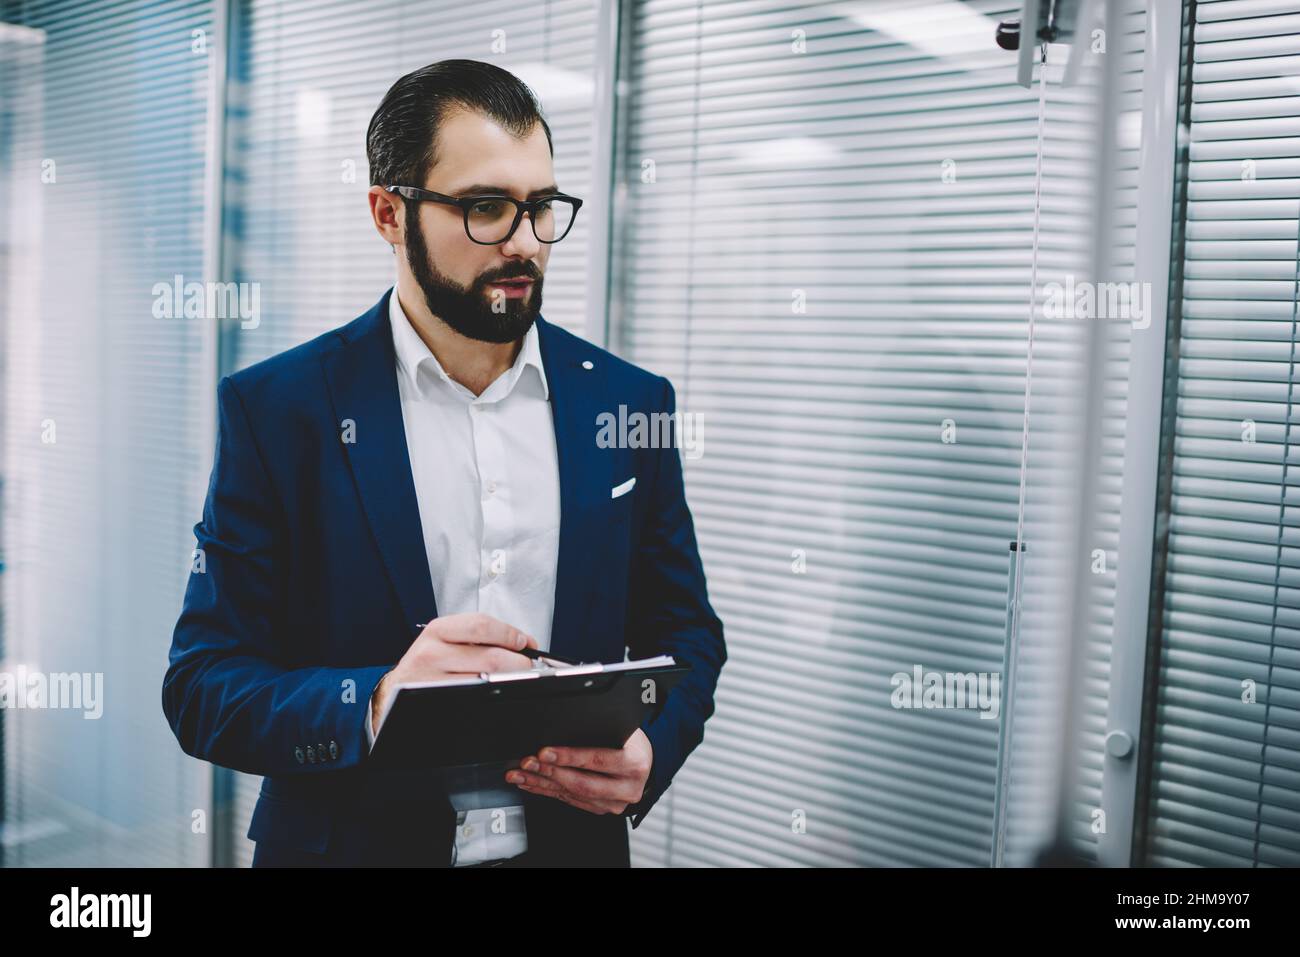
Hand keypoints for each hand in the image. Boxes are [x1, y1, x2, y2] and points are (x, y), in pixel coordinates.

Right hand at [370, 613, 535, 735]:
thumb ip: (481, 636)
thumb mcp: (445, 640)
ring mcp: (433, 682)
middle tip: (527, 666)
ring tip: (514, 680)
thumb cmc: (429, 665)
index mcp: (438, 631)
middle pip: (491, 658)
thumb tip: (524, 642)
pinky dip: (492, 697)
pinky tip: (495, 694)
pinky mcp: (436, 704)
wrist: (394, 693)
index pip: (482, 626)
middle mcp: (432, 654)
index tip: (525, 642)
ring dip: (510, 682)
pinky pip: (475, 700)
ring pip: (487, 682)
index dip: (510, 634)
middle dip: (519, 663)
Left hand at [504, 728, 652, 815]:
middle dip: (549, 772)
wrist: (646, 761)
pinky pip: (569, 800)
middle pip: (581, 783)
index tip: (544, 752)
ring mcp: (614, 803)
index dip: (568, 757)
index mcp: (634, 764)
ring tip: (519, 774)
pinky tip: (531, 784)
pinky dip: (547, 791)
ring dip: (541, 784)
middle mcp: (627, 788)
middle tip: (527, 763)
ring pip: (571, 794)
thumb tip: (560, 729)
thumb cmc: (632, 741)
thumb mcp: (622, 730)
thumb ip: (598, 732)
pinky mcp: (601, 809)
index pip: (597, 760)